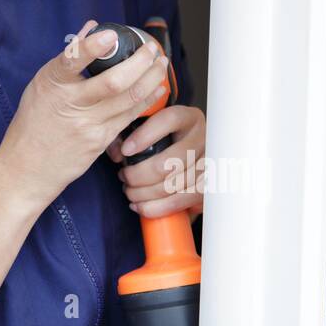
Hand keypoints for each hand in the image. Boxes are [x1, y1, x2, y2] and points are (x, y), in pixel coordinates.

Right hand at [0, 18, 171, 212]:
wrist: (27, 166)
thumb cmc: (34, 121)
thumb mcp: (42, 84)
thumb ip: (69, 57)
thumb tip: (91, 28)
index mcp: (51, 84)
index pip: (72, 60)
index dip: (93, 47)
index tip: (112, 35)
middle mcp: (70, 103)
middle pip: (114, 82)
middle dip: (140, 62)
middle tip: (151, 48)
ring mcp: (87, 125)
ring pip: (130, 99)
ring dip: (151, 78)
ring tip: (160, 63)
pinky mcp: (100, 141)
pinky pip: (130, 116)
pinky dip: (147, 99)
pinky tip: (156, 88)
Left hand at [106, 104, 205, 219]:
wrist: (189, 150)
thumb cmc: (163, 138)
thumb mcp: (146, 126)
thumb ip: (126, 133)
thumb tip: (117, 154)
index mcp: (187, 118)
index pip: (169, 120)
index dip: (145, 136)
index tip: (125, 150)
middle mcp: (202, 139)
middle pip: (168, 162)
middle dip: (138, 175)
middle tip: (124, 176)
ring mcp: (208, 165)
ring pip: (172, 186)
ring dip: (144, 194)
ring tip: (129, 191)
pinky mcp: (207, 187)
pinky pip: (180, 202)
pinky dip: (156, 208)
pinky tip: (140, 206)